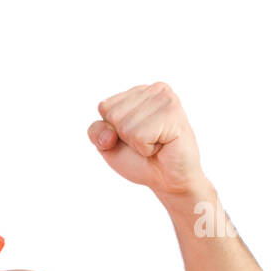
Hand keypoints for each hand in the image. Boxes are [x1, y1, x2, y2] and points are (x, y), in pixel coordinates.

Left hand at [87, 82, 205, 199]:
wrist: (168, 181)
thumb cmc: (141, 160)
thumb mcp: (109, 146)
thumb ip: (96, 132)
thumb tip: (108, 132)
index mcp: (139, 92)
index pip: (104, 107)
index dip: (112, 131)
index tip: (132, 138)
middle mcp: (155, 89)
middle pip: (113, 115)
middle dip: (125, 138)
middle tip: (147, 142)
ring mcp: (166, 98)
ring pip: (126, 126)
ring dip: (137, 144)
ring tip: (156, 144)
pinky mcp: (173, 113)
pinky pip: (140, 136)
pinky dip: (146, 149)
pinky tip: (163, 145)